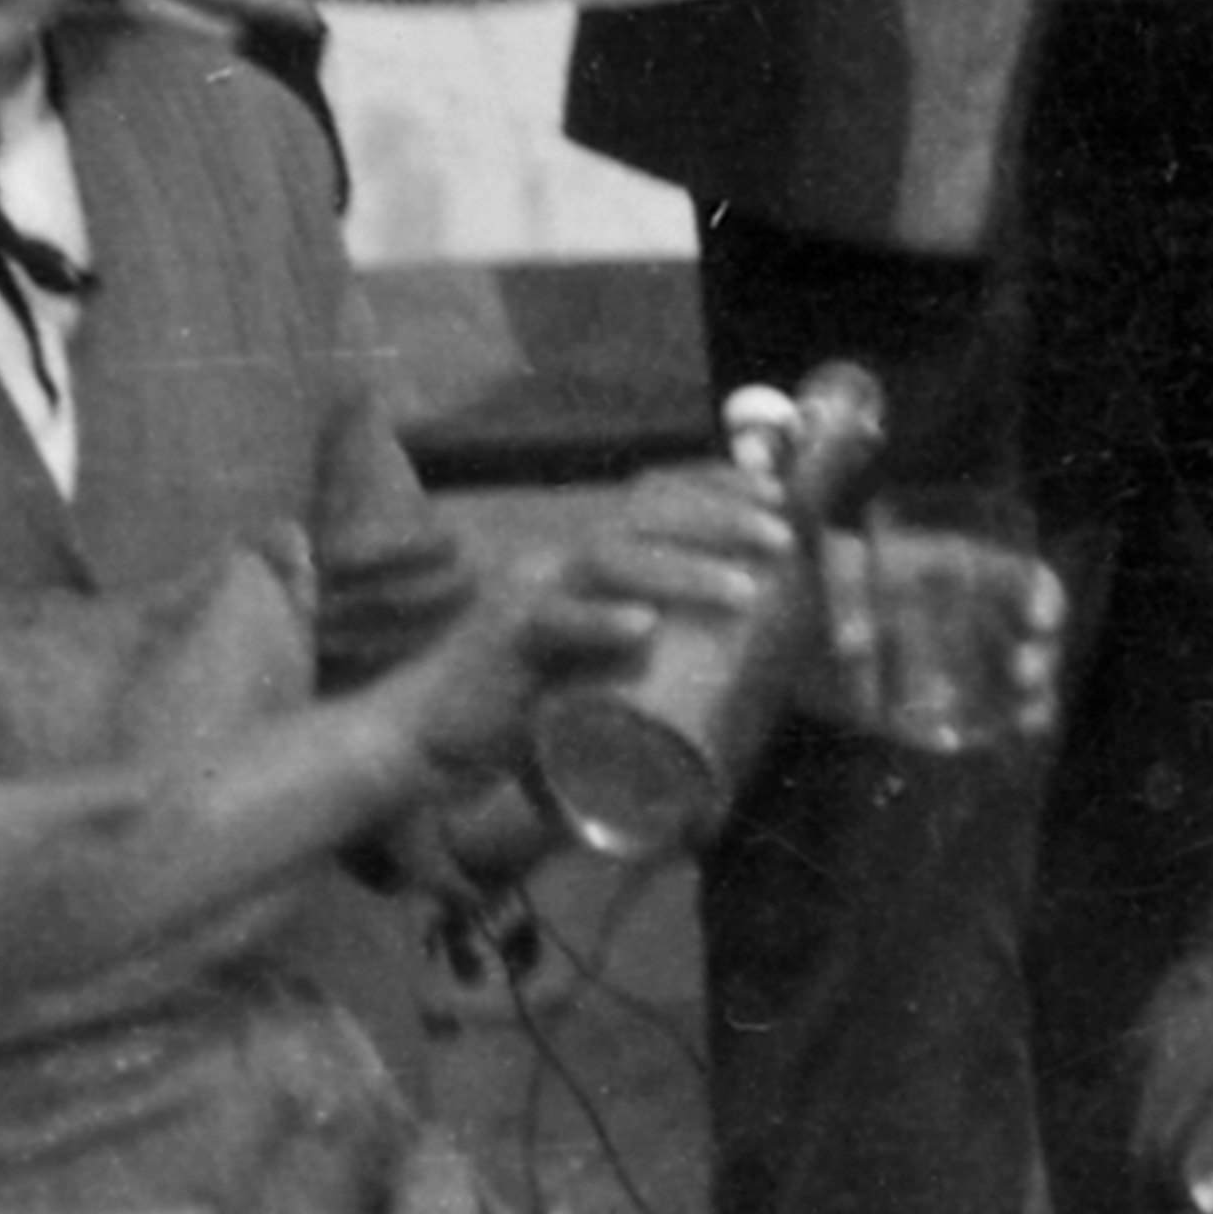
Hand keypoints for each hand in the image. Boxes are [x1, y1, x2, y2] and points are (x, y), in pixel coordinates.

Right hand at [382, 460, 795, 793]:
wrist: (432, 730)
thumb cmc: (524, 690)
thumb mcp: (596, 649)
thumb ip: (647, 631)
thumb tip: (734, 632)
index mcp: (582, 550)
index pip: (653, 495)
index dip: (715, 483)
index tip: (775, 490)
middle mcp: (557, 557)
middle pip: (643, 516)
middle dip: (719, 518)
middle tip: (780, 536)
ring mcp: (528, 592)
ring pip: (609, 558)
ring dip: (682, 569)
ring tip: (744, 589)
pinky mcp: (504, 639)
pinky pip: (553, 621)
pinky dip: (599, 621)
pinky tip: (643, 627)